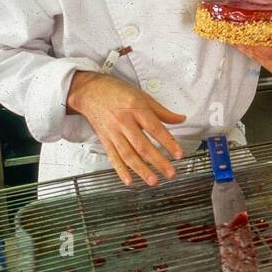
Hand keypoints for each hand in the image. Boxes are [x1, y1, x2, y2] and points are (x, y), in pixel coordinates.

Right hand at [66, 71, 185, 186]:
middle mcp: (124, 122)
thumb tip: (181, 119)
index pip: (155, 129)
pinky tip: (129, 180)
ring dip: (142, 170)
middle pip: (142, 145)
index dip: (168, 143)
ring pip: (128, 154)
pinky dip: (121, 170)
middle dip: (158, 161)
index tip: (178, 154)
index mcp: (136, 108)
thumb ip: (162, 111)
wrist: (90, 91)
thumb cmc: (116, 91)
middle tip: (170, 173)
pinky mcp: (104, 140)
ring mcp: (113, 132)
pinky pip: (113, 157)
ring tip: (153, 180)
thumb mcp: (142, 96)